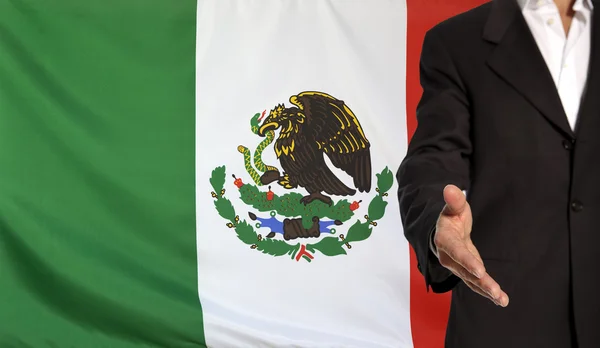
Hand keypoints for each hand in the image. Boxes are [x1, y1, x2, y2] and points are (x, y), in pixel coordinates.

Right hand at [433, 185, 508, 306]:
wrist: (444, 232)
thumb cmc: (451, 217)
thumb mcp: (453, 208)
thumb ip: (454, 200)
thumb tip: (451, 188)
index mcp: (445, 240)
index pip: (456, 252)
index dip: (467, 261)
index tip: (480, 270)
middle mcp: (449, 257)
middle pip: (465, 271)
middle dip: (480, 281)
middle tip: (495, 291)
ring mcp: (457, 267)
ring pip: (471, 281)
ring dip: (486, 290)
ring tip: (502, 299)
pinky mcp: (467, 272)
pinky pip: (476, 283)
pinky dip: (487, 292)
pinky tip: (501, 299)